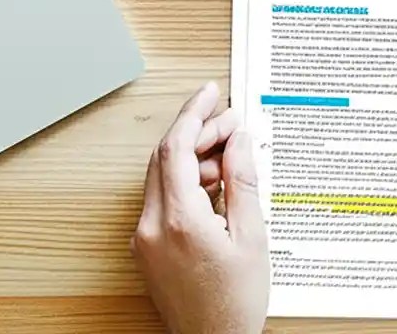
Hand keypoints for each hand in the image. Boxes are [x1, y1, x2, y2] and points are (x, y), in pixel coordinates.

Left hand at [132, 82, 269, 333]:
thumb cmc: (235, 304)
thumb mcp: (252, 236)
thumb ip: (243, 181)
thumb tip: (239, 140)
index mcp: (179, 220)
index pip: (176, 147)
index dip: (194, 112)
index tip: (210, 93)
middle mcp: (152, 226)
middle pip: (166, 157)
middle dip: (197, 132)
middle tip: (230, 122)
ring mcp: (144, 238)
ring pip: (162, 177)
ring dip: (194, 158)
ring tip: (231, 155)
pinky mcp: (146, 247)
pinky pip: (163, 199)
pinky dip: (187, 182)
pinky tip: (215, 184)